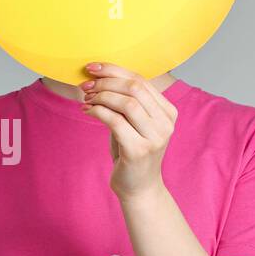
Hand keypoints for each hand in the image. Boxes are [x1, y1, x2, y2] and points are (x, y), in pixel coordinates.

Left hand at [79, 62, 177, 198]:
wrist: (138, 187)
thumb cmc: (132, 151)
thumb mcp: (133, 122)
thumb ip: (125, 101)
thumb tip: (98, 76)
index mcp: (168, 111)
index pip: (141, 80)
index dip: (114, 70)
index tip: (92, 68)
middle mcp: (166, 123)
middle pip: (135, 88)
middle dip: (106, 82)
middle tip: (86, 85)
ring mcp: (155, 137)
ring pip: (126, 103)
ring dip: (101, 96)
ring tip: (87, 99)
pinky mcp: (139, 150)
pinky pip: (115, 121)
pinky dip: (98, 112)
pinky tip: (87, 111)